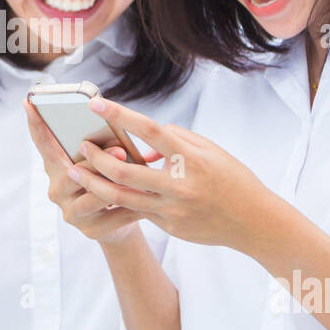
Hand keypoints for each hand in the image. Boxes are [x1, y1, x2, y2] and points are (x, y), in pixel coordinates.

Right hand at [23, 98, 157, 243]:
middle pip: (73, 171)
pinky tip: (149, 202)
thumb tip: (115, 143)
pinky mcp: (90, 230)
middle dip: (98, 161)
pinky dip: (132, 207)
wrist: (118, 224)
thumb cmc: (109, 182)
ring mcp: (72, 212)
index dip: (35, 124)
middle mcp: (57, 189)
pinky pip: (113, 216)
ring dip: (117, 186)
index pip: (43, 143)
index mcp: (56, 167)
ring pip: (93, 196)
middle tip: (122, 151)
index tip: (29, 101)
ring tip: (138, 179)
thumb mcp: (100, 163)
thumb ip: (99, 150)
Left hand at [65, 97, 282, 250]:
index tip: (96, 103)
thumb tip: (151, 129)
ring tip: (76, 171)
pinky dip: (118, 199)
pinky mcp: (169, 226)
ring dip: (94, 183)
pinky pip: (137, 210)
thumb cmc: (233, 179)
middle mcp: (179, 185)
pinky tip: (100, 190)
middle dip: (97, 158)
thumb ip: (179, 138)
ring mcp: (172, 209)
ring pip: (121, 197)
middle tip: (80, 145)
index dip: (120, 116)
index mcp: (191, 158)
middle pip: (125, 171)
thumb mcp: (212, 150)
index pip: (149, 131)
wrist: (254, 223)